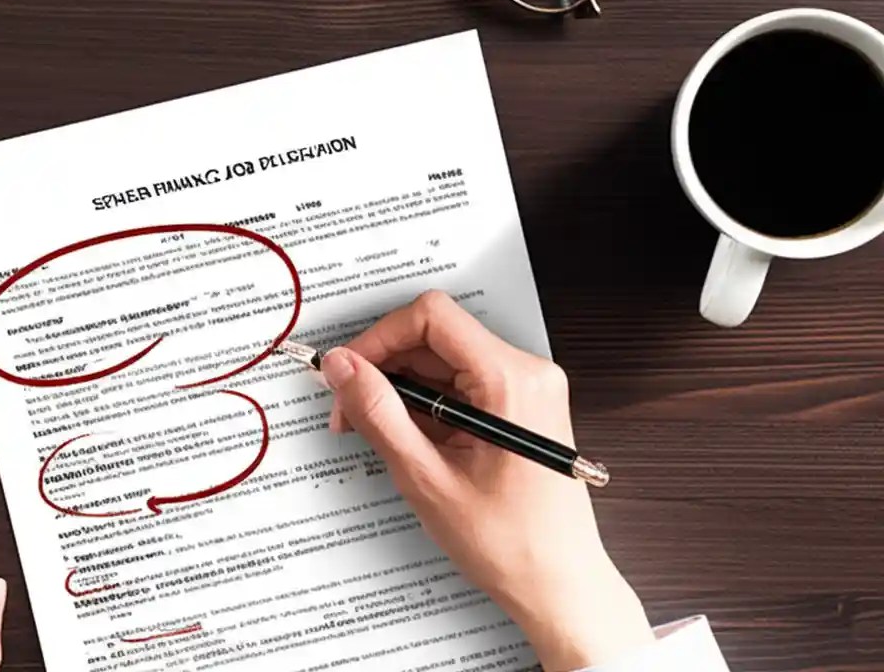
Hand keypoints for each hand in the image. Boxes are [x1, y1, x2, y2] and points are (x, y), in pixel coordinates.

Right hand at [322, 291, 653, 671]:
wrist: (559, 585)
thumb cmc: (511, 544)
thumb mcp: (426, 477)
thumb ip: (379, 413)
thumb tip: (342, 367)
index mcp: (513, 381)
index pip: (432, 317)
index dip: (379, 337)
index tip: (348, 370)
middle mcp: (527, 373)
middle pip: (435, 336)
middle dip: (383, 368)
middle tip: (348, 411)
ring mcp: (526, 389)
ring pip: (443, 360)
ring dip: (401, 389)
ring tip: (374, 433)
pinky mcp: (519, 405)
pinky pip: (460, 384)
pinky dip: (425, 405)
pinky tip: (408, 440)